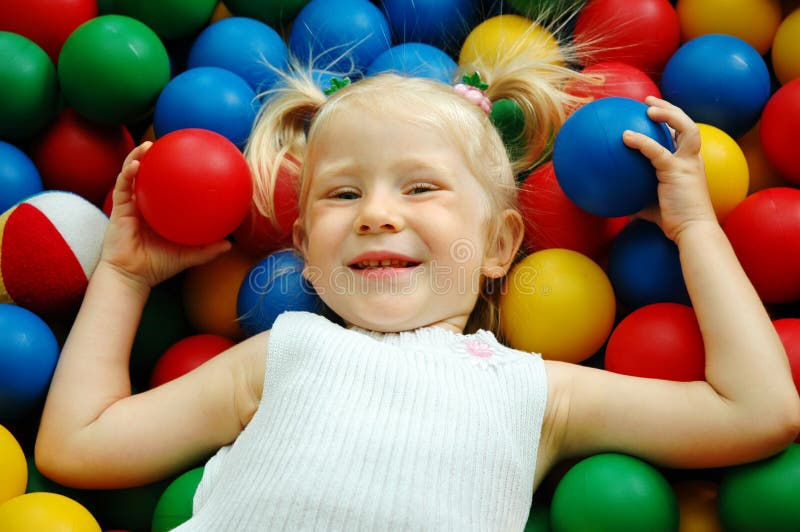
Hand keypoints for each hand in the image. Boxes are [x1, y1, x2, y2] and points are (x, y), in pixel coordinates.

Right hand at [100, 142, 231, 289]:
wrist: (131, 276)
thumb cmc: (158, 266)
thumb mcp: (187, 256)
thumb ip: (207, 250)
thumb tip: (231, 245)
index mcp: (160, 212)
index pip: (169, 188)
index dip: (176, 173)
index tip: (190, 159)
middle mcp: (145, 204)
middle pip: (151, 176)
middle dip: (158, 158)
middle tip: (170, 144)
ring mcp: (131, 204)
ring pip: (133, 174)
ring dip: (138, 157)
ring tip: (149, 145)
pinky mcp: (118, 208)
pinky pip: (121, 186)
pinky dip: (127, 173)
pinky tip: (136, 164)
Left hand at [622, 96, 716, 242]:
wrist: (692, 230)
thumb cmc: (674, 221)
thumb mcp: (652, 206)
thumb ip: (638, 198)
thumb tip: (618, 201)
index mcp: (689, 164)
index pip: (683, 136)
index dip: (672, 121)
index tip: (654, 113)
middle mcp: (692, 160)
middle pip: (688, 125)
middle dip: (670, 108)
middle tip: (648, 100)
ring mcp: (687, 163)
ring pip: (686, 128)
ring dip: (668, 114)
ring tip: (648, 108)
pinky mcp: (677, 171)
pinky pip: (657, 151)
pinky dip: (642, 142)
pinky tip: (626, 136)